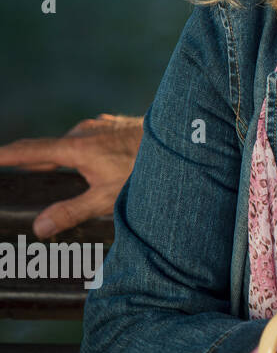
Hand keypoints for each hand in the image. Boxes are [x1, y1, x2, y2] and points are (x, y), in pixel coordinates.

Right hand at [0, 114, 143, 237]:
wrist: (183, 139)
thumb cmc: (146, 169)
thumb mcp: (108, 197)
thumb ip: (72, 212)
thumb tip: (39, 227)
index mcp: (76, 147)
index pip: (28, 151)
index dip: (4, 155)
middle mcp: (84, 131)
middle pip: (48, 149)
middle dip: (32, 164)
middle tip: (17, 176)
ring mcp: (101, 126)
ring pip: (71, 144)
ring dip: (60, 159)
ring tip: (51, 176)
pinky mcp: (115, 126)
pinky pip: (88, 139)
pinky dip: (80, 152)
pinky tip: (91, 166)